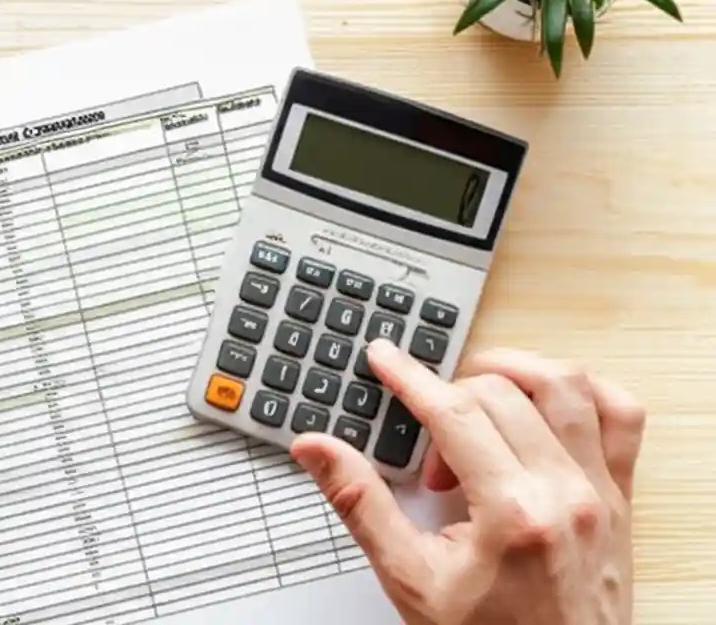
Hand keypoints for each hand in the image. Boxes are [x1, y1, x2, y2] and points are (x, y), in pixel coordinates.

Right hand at [291, 339, 645, 624]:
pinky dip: (583, 392)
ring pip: (565, 386)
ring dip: (513, 376)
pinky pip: (620, 414)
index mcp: (511, 514)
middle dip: (449, 400)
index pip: (454, 413)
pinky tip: (546, 405)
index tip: (385, 359)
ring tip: (478, 402)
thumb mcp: (409, 577)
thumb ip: (360, 503)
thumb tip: (317, 449)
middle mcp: (564, 494)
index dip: (411, 377)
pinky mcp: (619, 497)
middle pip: (501, 394)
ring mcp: (599, 492)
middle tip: (427, 450)